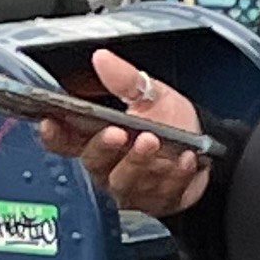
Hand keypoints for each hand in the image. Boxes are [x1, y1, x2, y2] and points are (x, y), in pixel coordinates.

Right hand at [25, 46, 211, 217]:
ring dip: (139, 160)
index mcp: (98, 138)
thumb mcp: (151, 94)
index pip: (64, 140)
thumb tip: (103, 58)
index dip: (53, 134)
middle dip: (104, 146)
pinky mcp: (157, 201)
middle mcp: (109, 166)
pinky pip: (162, 190)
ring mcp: (131, 186)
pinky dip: (175, 174)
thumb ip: (125, 80)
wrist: (209, 147)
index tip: (51, 122)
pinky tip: (184, 159)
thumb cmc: (172, 122)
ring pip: (125, 179)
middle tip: (117, 133)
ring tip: (152, 142)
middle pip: (94, 160)